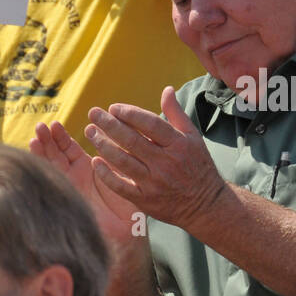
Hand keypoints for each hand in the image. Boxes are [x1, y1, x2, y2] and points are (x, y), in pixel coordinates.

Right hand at [30, 120, 138, 243]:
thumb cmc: (129, 205)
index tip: (56, 124)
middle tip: (41, 126)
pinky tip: (34, 153)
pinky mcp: (62, 197)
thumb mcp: (122, 175)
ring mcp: (66, 186)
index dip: (61, 137)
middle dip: (47, 140)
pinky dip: (40, 167)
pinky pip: (50, 180)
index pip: (70, 148)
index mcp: (88, 168)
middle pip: (55, 154)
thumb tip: (108, 134)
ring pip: (49, 165)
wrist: (126, 232)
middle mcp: (74, 176)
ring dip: (41, 151)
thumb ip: (113, 158)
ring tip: (35, 135)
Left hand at [83, 87, 228, 230]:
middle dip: (109, 125)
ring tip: (90, 132)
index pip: (150, 124)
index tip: (113, 107)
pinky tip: (94, 161)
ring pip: (123, 162)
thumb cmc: (198, 166)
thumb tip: (167, 89)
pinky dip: (106, 174)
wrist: (205, 205)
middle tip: (93, 113)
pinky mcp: (146, 200)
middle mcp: (166, 163)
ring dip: (103, 145)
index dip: (129, 113)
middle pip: (132, 141)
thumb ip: (176, 113)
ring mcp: (155, 183)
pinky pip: (121, 187)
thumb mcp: (193, 137)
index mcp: (178, 145)